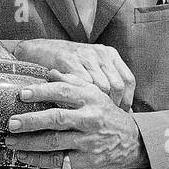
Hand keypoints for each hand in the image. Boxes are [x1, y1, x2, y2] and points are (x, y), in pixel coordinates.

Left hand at [6, 80, 145, 168]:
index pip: (63, 92)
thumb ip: (72, 82)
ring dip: (29, 143)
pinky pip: (58, 160)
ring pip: (54, 142)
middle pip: (56, 118)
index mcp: (90, 98)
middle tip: (11, 122)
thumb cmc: (106, 114)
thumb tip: (50, 72)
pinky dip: (38, 159)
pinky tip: (24, 156)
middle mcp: (89, 119)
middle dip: (31, 120)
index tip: (22, 94)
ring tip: (11, 141)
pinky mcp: (86, 160)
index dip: (41, 92)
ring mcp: (88, 141)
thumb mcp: (94, 93)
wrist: (132, 141)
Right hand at [12, 40, 134, 108]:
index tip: (121, 113)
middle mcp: (100, 53)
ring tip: (94, 117)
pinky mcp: (69, 60)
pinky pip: (82, 84)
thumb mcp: (91, 66)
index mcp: (109, 53)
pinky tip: (78, 108)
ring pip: (102, 86)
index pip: (128, 80)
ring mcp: (85, 56)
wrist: (40, 49)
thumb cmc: (68, 63)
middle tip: (107, 119)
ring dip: (98, 104)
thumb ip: (105, 80)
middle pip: (117, 85)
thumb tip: (123, 108)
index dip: (127, 99)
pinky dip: (81, 98)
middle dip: (114, 104)